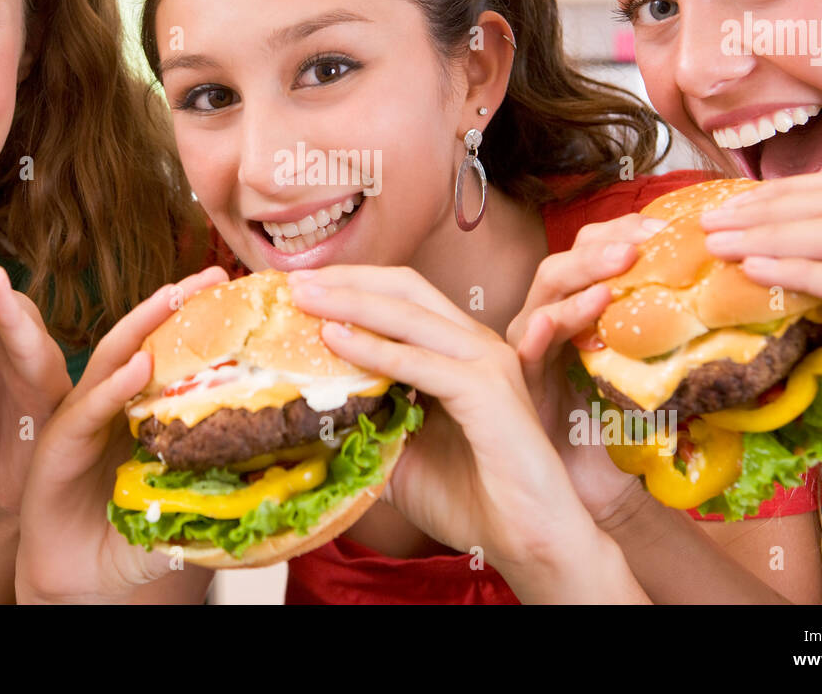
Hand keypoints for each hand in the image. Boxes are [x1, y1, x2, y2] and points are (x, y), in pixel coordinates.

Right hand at [16, 267, 227, 603]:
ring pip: (111, 362)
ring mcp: (80, 423)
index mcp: (139, 413)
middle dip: (173, 302)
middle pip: (142, 341)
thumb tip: (291, 476)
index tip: (237, 291)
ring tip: (174, 296)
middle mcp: (108, 407)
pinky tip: (137, 368)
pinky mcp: (56, 449)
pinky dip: (113, 387)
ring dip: (142, 326)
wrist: (80, 588)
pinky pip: (88, 411)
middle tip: (213, 272)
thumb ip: (225, 486)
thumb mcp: (189, 506)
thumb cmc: (130, 542)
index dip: (199, 321)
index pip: (170, 355)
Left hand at [287, 264, 645, 602]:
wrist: (528, 542)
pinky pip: (420, 363)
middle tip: (293, 281)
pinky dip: (374, 349)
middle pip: (405, 288)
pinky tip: (335, 339)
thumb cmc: (472, 499)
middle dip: (345, 278)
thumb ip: (367, 423)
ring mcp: (486, 364)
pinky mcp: (488, 393)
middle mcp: (476, 346)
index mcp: (459, 351)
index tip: (298, 287)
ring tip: (303, 297)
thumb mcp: (401, 455)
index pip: (401, 298)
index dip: (350, 285)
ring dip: (350, 301)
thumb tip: (308, 416)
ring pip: (409, 315)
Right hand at [505, 213, 666, 521]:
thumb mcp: (650, 365)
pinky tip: (552, 324)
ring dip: (578, 277)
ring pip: (543, 296)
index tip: (666, 223)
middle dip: (602, 245)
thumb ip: (668, 329)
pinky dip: (538, 332)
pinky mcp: (519, 383)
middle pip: (565, 263)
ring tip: (616, 267)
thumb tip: (731, 294)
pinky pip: (524, 351)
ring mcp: (527, 348)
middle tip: (645, 239)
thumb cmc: (620, 424)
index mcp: (576, 307)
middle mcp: (545, 319)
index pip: (591, 251)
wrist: (596, 487)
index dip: (622, 230)